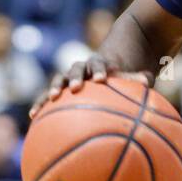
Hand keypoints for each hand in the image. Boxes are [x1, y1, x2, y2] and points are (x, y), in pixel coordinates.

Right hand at [30, 57, 152, 117]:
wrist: (104, 69)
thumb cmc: (120, 77)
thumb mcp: (131, 77)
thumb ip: (138, 79)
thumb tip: (148, 81)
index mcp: (99, 64)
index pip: (98, 63)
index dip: (99, 70)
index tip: (101, 79)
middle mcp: (82, 69)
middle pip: (75, 69)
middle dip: (74, 78)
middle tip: (75, 88)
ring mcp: (69, 78)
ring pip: (59, 80)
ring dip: (53, 88)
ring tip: (50, 99)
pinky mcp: (61, 91)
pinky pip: (49, 98)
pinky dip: (41, 104)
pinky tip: (33, 117)